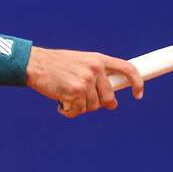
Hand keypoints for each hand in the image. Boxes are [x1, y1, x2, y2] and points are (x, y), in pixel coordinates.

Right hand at [26, 47, 143, 117]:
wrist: (34, 64)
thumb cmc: (56, 65)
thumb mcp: (80, 63)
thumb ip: (97, 79)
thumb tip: (113, 104)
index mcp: (98, 59)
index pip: (127, 69)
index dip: (137, 82)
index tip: (138, 94)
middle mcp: (95, 69)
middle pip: (108, 98)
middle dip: (98, 104)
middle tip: (82, 100)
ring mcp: (85, 81)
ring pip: (92, 106)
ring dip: (79, 107)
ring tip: (67, 97)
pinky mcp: (75, 92)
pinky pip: (78, 111)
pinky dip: (69, 112)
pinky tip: (60, 104)